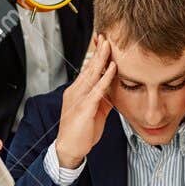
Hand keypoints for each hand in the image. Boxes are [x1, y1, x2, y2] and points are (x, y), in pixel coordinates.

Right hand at [53, 35, 115, 168]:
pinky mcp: (84, 108)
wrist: (70, 149)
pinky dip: (105, 78)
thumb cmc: (81, 131)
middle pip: (89, 67)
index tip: (103, 41)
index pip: (88, 69)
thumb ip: (104, 98)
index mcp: (77, 91)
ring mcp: (79, 99)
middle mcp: (76, 91)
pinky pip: (97, 90)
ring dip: (101, 59)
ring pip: (92, 74)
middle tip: (106, 36)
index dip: (96, 55)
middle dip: (98, 51)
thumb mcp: (95, 111)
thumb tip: (114, 88)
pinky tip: (112, 69)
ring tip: (109, 45)